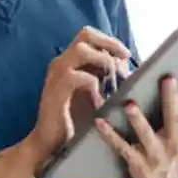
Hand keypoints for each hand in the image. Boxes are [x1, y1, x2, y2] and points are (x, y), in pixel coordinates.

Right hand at [22, 26, 132, 160]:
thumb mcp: (94, 92)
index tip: (126, 54)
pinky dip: (93, 86)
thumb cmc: (74, 119)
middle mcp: (61, 62)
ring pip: (81, 50)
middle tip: (123, 58)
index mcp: (70, 61)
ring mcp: (56, 75)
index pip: (90, 35)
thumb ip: (105, 76)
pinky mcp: (55, 90)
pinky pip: (77, 77)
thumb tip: (124, 62)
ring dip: (102, 61)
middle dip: (109, 44)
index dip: (110, 40)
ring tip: (113, 79)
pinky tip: (100, 102)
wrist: (51, 142)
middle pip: (85, 35)